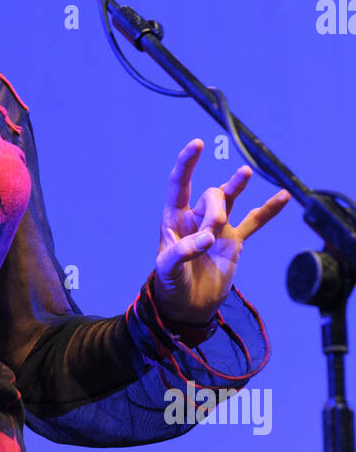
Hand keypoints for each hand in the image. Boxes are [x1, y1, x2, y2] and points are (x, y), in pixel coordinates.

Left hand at [152, 139, 290, 324]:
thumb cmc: (170, 285)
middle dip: (214, 212)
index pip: (179, 183)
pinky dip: (268, 210)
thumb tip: (209, 237)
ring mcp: (217, 227)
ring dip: (236, 186)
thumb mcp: (167, 269)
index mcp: (174, 218)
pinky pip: (254, 221)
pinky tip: (283, 197)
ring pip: (229, 199)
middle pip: (211, 196)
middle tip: (210, 237)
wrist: (187, 306)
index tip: (197, 144)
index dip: (187, 163)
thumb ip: (183, 251)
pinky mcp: (234, 241)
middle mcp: (196, 217)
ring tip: (244, 174)